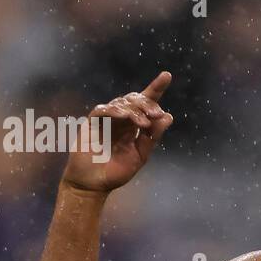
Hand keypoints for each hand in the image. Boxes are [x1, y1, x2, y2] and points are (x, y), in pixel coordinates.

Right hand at [62, 72, 174, 192]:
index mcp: (133, 125)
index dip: (155, 88)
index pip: (145, 103)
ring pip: (121, 103)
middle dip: (148, 103)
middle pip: (135, 100)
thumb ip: (153, 136)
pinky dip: (114, 110)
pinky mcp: (91, 123)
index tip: (166, 75)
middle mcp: (120, 119)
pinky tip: (124, 116)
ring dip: (135, 110)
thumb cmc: (116, 171)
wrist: (94, 184)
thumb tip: (168, 116)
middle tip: (156, 114)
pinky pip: (102, 110)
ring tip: (144, 123)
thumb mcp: (141, 154)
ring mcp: (106, 120)